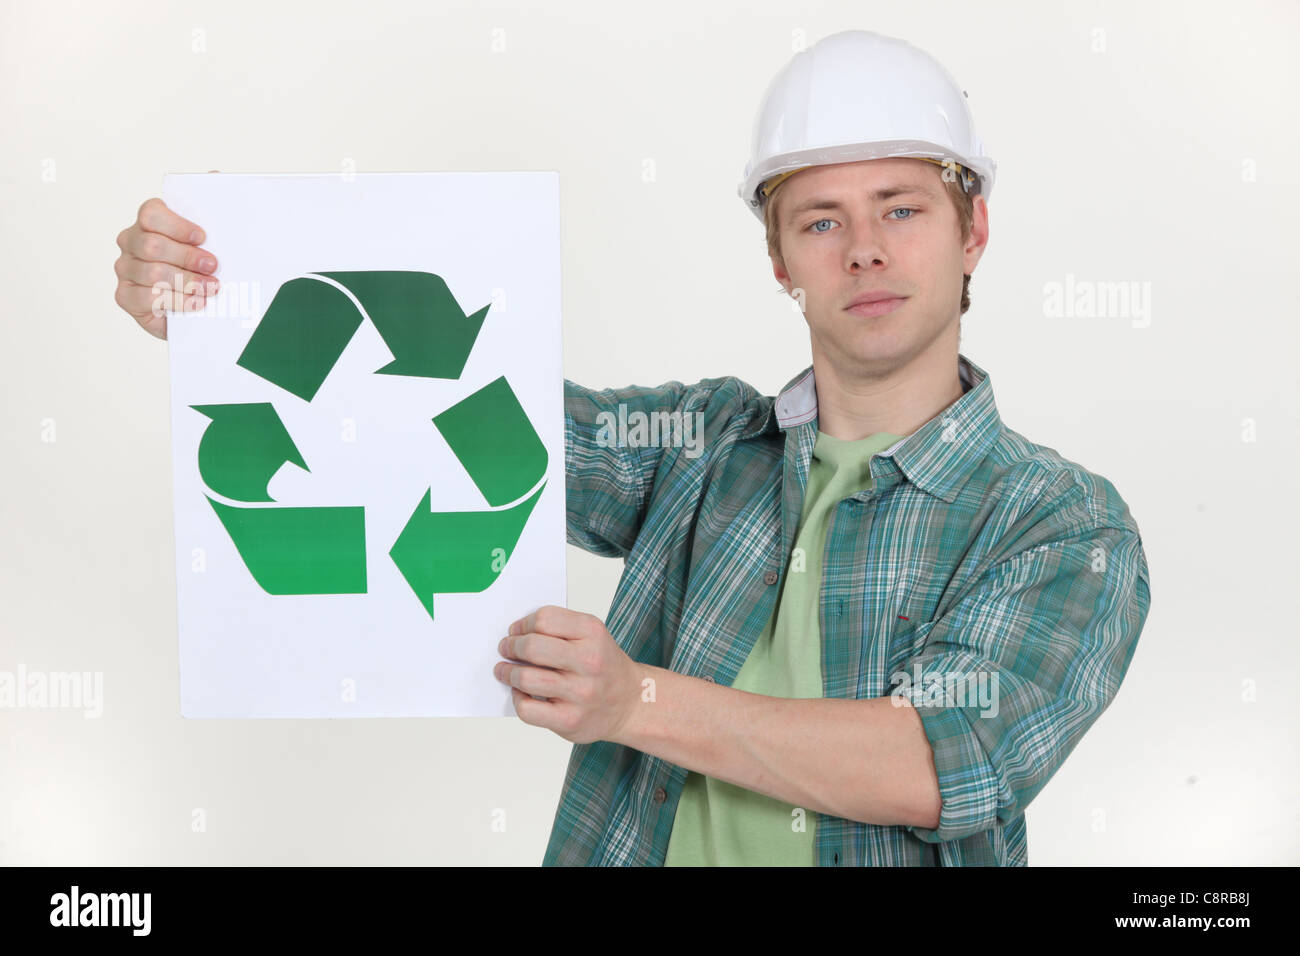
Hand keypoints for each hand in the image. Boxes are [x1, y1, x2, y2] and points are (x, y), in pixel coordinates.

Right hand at [113, 186, 219, 339]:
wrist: (194, 304)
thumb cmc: (200, 266)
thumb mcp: (210, 238)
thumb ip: (209, 209)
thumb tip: (216, 176)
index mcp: (148, 222)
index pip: (150, 213)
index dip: (177, 225)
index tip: (203, 237)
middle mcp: (130, 242)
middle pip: (152, 246)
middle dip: (187, 257)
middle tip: (213, 266)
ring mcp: (126, 269)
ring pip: (152, 273)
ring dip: (187, 282)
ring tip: (212, 288)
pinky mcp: (125, 296)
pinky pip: (146, 298)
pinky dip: (177, 301)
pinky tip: (196, 303)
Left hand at [494, 605, 641, 744]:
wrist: (631, 702)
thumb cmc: (603, 666)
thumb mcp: (592, 636)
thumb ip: (559, 630)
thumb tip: (515, 635)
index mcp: (593, 633)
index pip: (544, 619)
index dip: (522, 624)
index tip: (515, 631)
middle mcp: (589, 662)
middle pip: (532, 647)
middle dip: (511, 647)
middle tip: (506, 649)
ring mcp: (580, 693)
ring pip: (526, 678)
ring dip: (508, 673)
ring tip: (505, 671)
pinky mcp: (570, 720)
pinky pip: (528, 709)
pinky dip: (518, 699)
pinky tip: (522, 694)